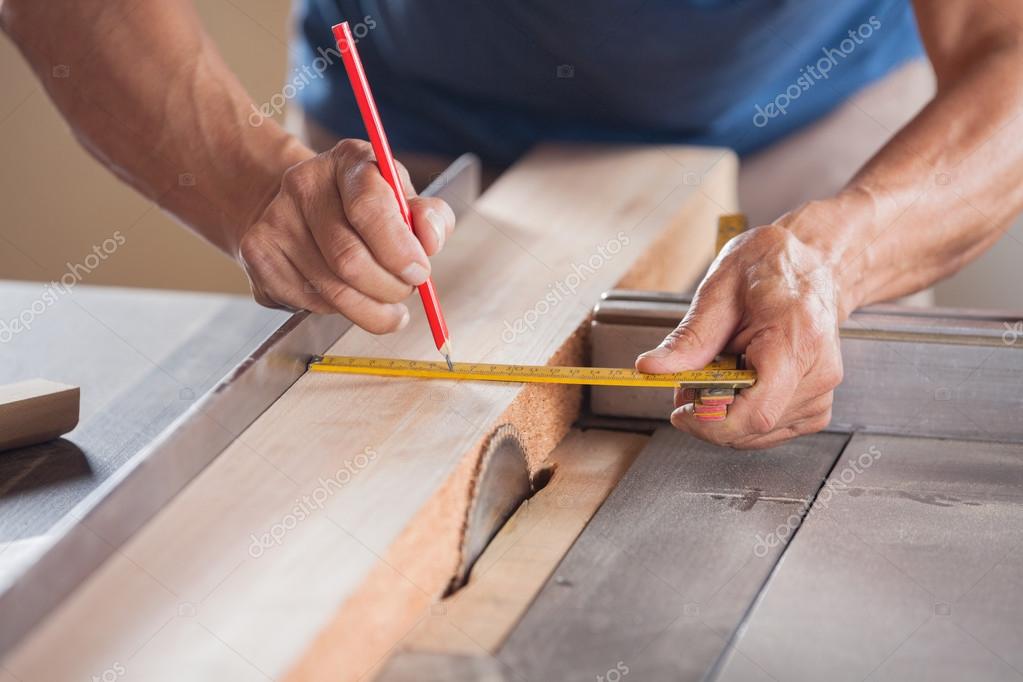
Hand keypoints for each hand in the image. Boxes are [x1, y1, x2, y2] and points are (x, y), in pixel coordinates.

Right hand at [234, 139, 455, 332]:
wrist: (300, 207)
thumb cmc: (363, 207)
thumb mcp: (403, 200)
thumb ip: (428, 217)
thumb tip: (430, 239)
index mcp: (348, 161)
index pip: (370, 207)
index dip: (399, 249)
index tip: (420, 273)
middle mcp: (303, 184)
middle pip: (350, 260)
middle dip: (389, 288)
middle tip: (405, 292)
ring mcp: (274, 220)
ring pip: (332, 291)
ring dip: (370, 309)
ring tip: (386, 305)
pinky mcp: (258, 255)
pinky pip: (310, 303)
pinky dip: (339, 311)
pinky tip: (348, 297)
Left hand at [635, 222, 843, 448]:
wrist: (810, 264)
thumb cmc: (770, 268)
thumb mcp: (719, 291)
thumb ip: (688, 338)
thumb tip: (651, 368)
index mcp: (796, 340)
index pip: (757, 411)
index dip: (711, 423)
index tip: (681, 412)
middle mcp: (818, 372)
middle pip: (753, 427)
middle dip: (709, 414)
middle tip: (687, 383)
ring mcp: (822, 392)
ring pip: (759, 434)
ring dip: (724, 416)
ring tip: (715, 374)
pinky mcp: (818, 405)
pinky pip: (772, 431)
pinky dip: (743, 417)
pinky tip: (738, 385)